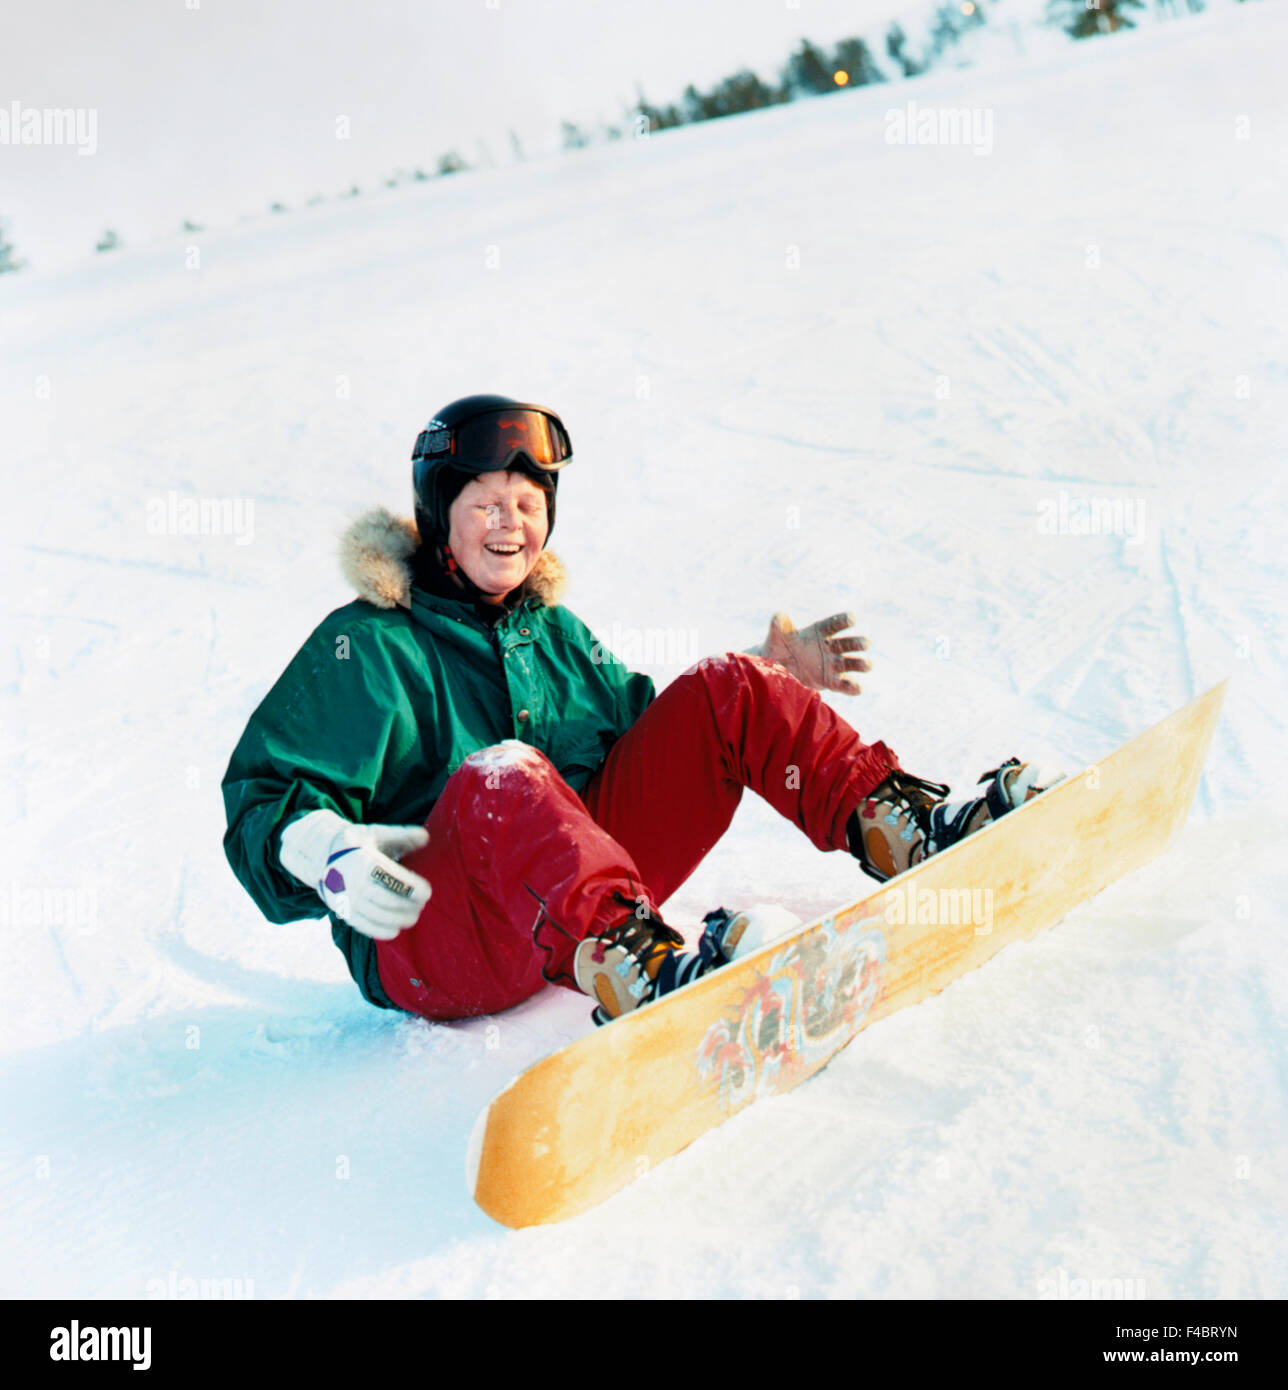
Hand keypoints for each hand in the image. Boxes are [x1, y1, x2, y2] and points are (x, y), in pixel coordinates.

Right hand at [279, 809, 431, 939]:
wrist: (322, 858)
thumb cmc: (356, 845)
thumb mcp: (376, 834)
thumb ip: (402, 835)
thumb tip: (426, 837)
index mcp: (365, 862)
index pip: (394, 880)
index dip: (413, 888)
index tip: (427, 892)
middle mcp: (356, 884)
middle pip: (389, 901)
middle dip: (410, 906)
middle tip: (422, 904)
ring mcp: (349, 901)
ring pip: (380, 917)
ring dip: (401, 920)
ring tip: (413, 916)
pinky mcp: (345, 912)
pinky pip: (366, 928)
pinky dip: (383, 932)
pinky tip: (396, 929)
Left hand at [749, 611, 870, 694]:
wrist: (774, 671)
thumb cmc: (777, 649)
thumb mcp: (777, 638)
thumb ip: (779, 627)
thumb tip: (779, 616)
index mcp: (819, 632)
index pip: (833, 625)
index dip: (843, 621)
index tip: (852, 618)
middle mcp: (829, 647)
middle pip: (847, 644)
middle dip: (857, 643)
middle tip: (866, 643)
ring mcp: (831, 664)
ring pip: (849, 663)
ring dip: (859, 664)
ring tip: (867, 665)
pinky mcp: (830, 681)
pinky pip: (843, 684)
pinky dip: (851, 687)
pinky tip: (858, 688)